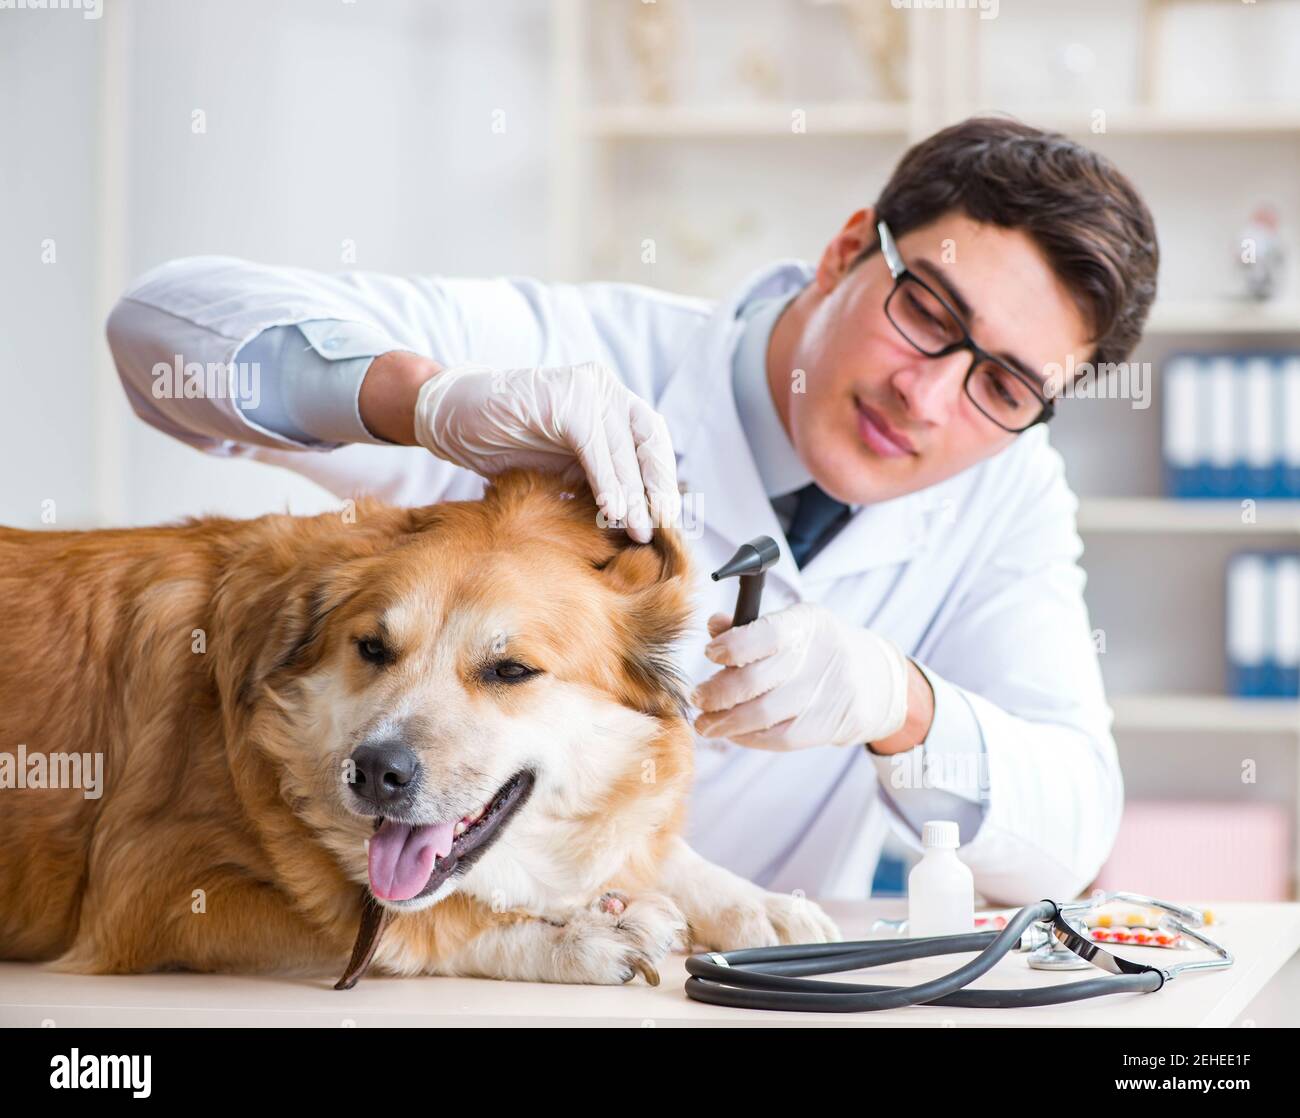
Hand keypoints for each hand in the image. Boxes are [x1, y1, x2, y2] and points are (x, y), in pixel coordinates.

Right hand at [410, 361, 679, 542]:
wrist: (451, 416)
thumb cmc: (505, 443)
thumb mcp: (562, 465)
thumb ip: (596, 479)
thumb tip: (635, 520)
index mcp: (609, 401)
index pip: (650, 440)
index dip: (661, 479)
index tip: (669, 518)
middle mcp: (603, 388)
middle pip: (646, 441)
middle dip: (654, 489)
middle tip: (658, 528)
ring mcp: (586, 388)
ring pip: (623, 447)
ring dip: (633, 493)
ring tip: (637, 529)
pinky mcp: (566, 397)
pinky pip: (595, 445)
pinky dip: (607, 480)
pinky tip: (611, 510)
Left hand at [691, 603, 910, 750]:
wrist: (874, 680)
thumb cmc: (817, 648)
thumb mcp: (793, 625)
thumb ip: (750, 626)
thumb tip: (714, 626)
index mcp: (807, 624)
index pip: (765, 634)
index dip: (732, 646)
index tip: (710, 654)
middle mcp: (816, 659)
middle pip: (756, 680)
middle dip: (718, 692)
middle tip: (697, 698)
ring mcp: (821, 696)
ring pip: (761, 714)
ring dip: (725, 721)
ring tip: (705, 724)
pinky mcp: (822, 727)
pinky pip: (776, 738)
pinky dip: (747, 737)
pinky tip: (731, 732)